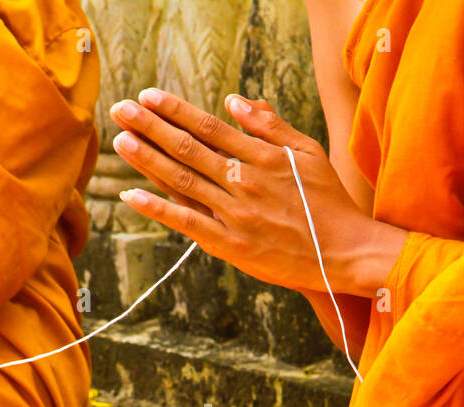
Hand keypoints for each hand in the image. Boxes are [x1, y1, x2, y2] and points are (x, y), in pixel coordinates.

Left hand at [109, 89, 406, 298]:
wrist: (343, 252)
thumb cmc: (328, 201)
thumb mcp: (306, 152)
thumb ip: (270, 126)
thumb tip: (234, 101)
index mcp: (262, 157)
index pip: (208, 127)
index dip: (175, 110)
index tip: (148, 97)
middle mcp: (244, 182)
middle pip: (188, 149)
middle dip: (150, 127)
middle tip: (121, 109)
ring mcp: (235, 214)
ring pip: (183, 181)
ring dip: (148, 159)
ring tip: (121, 140)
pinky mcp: (231, 244)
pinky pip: (188, 222)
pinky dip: (158, 208)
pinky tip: (132, 195)